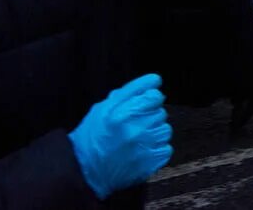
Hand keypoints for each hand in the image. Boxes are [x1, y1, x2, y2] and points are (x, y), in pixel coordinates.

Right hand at [67, 74, 173, 198]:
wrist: (85, 172)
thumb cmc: (93, 138)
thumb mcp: (101, 109)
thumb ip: (127, 93)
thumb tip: (154, 80)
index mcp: (120, 114)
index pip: (155, 95)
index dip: (150, 97)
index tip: (143, 103)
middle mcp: (133, 129)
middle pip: (161, 111)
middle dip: (150, 115)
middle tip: (135, 125)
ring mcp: (144, 147)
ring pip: (166, 129)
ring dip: (155, 132)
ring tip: (138, 139)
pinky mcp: (151, 163)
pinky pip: (167, 148)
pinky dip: (157, 149)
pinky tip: (142, 151)